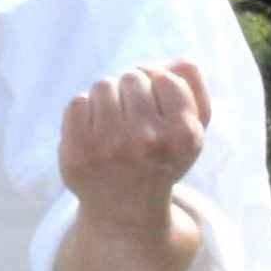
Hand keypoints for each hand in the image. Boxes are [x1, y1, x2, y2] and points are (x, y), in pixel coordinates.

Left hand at [57, 60, 211, 216]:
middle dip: (132, 92)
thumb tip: (178, 59)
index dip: (158, 85)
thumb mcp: (190, 129)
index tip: (156, 107)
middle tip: (134, 121)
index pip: (166, 77)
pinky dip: (84, 114)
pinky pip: (77, 102)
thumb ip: (193, 88)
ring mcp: (110, 148)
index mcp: (183, 136)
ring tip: (114, 126)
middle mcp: (148, 142)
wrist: (125, 211)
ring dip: (107, 99)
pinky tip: (95, 135)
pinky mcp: (78, 153)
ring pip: (103, 85)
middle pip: (133, 77)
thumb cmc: (160, 160)